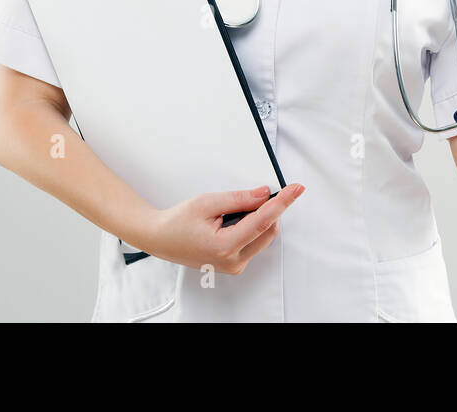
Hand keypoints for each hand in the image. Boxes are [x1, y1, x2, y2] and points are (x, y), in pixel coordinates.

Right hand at [145, 183, 304, 272]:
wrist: (160, 239)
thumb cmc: (178, 222)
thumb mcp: (207, 203)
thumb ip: (239, 199)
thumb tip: (264, 194)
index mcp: (225, 247)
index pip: (263, 221)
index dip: (281, 203)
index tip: (295, 190)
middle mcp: (233, 261)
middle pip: (267, 230)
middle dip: (268, 209)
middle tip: (257, 193)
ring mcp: (234, 266)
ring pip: (262, 236)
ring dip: (258, 218)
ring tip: (232, 211)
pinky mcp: (235, 264)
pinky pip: (254, 242)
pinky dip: (251, 227)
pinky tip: (233, 221)